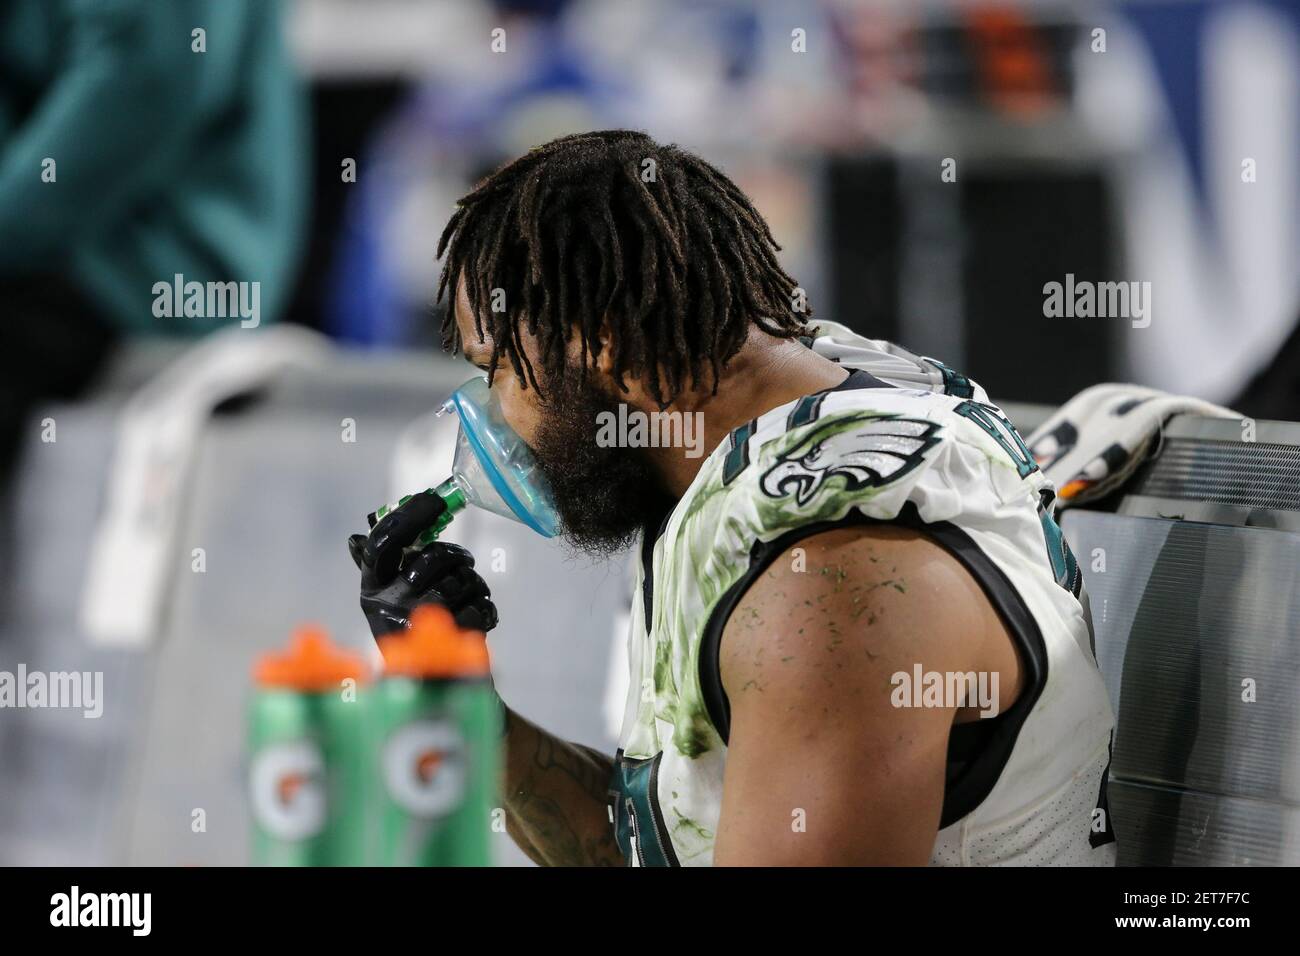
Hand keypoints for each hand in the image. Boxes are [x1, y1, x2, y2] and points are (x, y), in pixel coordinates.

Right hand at [348, 489, 498, 639]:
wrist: (432, 687)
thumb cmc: (413, 632)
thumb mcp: (389, 601)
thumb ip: (382, 569)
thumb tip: (355, 538)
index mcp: (371, 589)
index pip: (382, 542)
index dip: (409, 516)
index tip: (435, 500)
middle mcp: (388, 606)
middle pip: (432, 558)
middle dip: (457, 556)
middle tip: (465, 562)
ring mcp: (418, 625)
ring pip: (461, 581)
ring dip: (474, 584)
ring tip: (469, 594)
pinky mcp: (449, 642)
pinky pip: (480, 607)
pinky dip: (486, 609)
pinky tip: (477, 616)